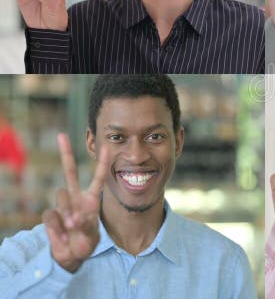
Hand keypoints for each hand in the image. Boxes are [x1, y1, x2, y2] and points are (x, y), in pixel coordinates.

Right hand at [42, 133, 108, 272]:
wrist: (71, 255)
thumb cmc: (85, 241)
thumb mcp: (91, 234)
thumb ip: (84, 225)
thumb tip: (72, 220)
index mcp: (91, 199)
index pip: (98, 178)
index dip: (102, 163)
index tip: (107, 146)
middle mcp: (76, 198)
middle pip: (70, 172)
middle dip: (66, 154)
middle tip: (61, 136)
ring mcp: (62, 206)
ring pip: (61, 196)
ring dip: (68, 213)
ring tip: (73, 228)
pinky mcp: (51, 216)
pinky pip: (51, 215)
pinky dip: (58, 228)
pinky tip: (62, 235)